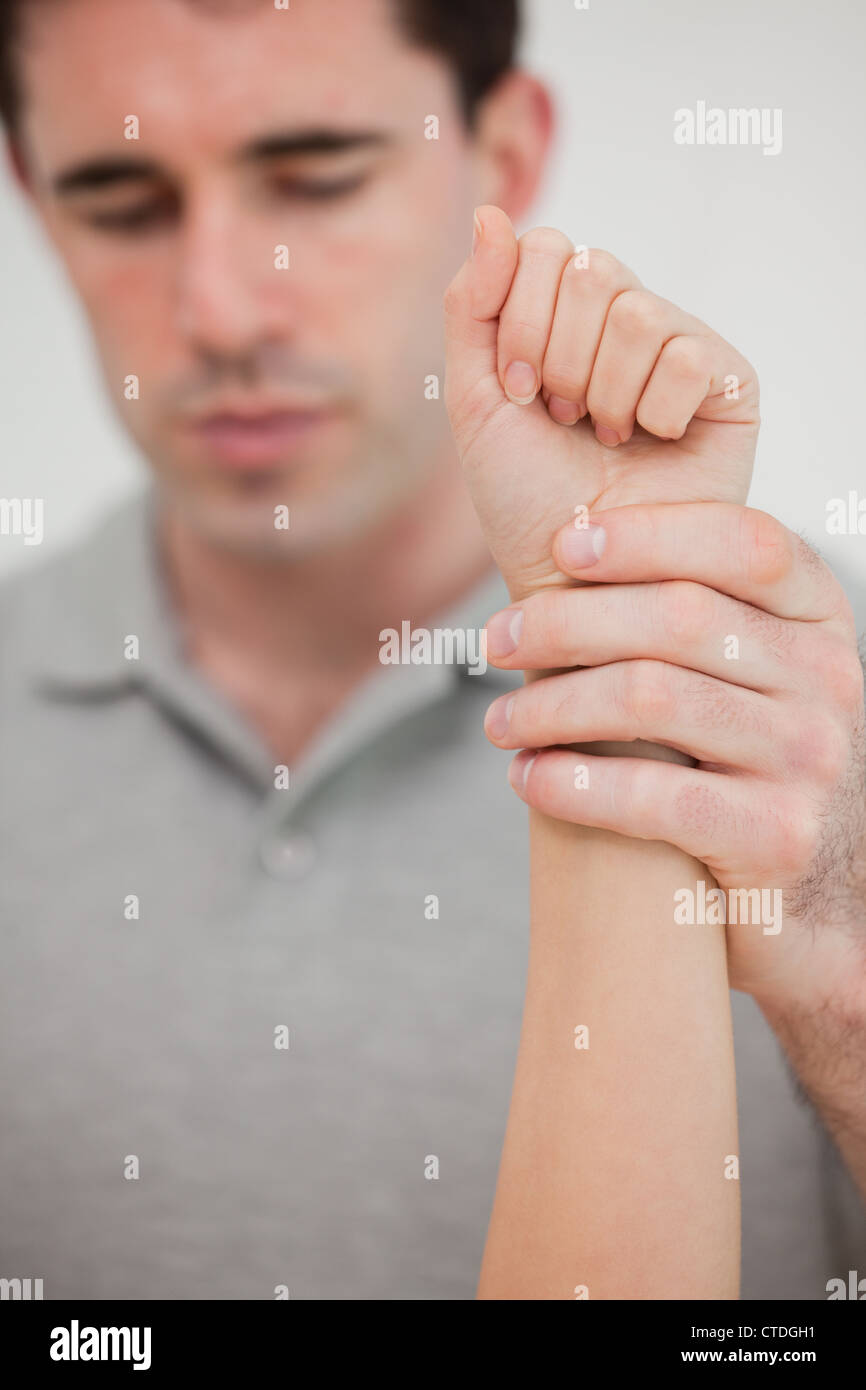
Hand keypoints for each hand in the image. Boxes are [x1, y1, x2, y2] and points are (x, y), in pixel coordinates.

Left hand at [443, 206, 758, 600]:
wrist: (573, 574)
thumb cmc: (524, 497)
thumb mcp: (475, 399)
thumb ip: (472, 305)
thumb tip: (491, 213)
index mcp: (564, 315)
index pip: (545, 246)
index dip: (521, 320)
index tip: (519, 390)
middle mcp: (623, 320)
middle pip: (590, 266)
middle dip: (558, 357)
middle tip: (562, 417)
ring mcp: (679, 346)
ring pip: (636, 313)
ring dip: (603, 393)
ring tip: (605, 438)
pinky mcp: (727, 383)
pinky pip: (688, 354)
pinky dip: (656, 411)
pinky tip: (653, 443)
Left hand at [481, 501, 865, 1007]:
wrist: (812, 901)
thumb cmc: (748, 768)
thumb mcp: (753, 675)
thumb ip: (693, 613)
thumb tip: (568, 548)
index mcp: (819, 618)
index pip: (742, 542)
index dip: (646, 534)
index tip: (560, 547)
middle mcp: (828, 678)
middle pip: (678, 616)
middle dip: (566, 622)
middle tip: (496, 642)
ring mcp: (810, 758)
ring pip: (650, 697)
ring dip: (551, 705)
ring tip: (497, 722)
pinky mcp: (777, 836)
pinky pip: (652, 794)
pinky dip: (573, 784)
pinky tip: (527, 779)